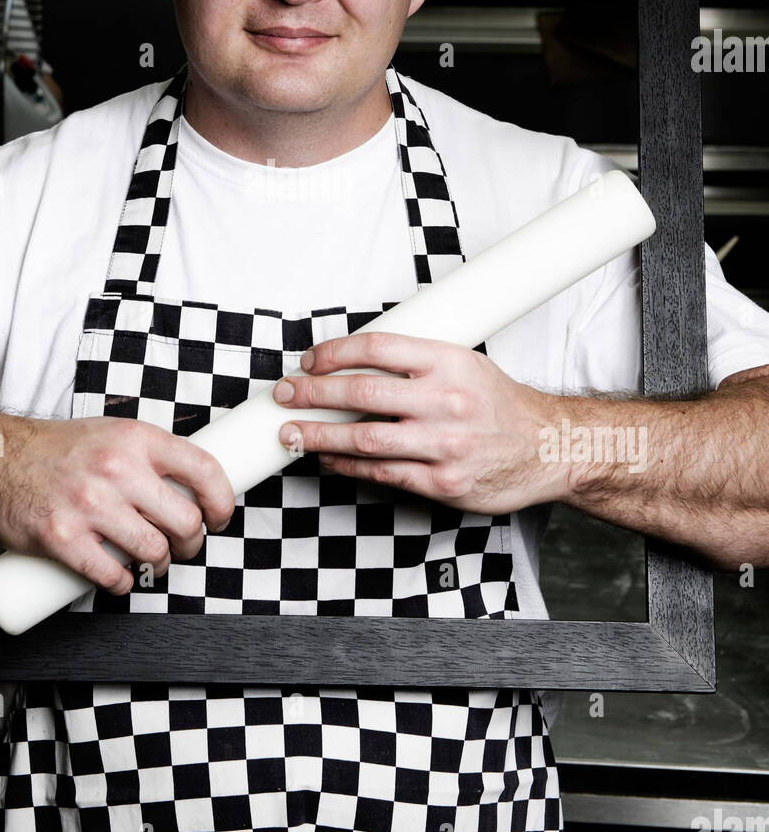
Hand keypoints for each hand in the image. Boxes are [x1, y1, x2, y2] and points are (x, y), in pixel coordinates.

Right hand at [0, 414, 235, 595]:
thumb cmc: (58, 449)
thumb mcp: (113, 433)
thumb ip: (150, 456)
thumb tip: (192, 486)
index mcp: (136, 439)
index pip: (204, 469)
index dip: (222, 501)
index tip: (220, 516)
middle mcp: (117, 469)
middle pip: (185, 521)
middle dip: (192, 543)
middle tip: (183, 546)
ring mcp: (89, 505)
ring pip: (154, 552)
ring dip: (161, 567)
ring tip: (153, 563)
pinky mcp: (62, 538)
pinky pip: (111, 575)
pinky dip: (124, 585)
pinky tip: (121, 579)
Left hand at [272, 333, 565, 513]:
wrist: (547, 447)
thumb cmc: (499, 404)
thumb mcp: (463, 363)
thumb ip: (414, 362)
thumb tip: (352, 361)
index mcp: (448, 362)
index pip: (376, 349)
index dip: (334, 353)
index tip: (308, 361)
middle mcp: (445, 400)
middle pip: (361, 393)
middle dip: (312, 394)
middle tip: (283, 394)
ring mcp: (444, 445)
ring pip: (365, 439)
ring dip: (319, 436)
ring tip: (290, 433)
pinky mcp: (443, 482)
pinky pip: (383, 473)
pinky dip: (349, 466)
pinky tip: (329, 460)